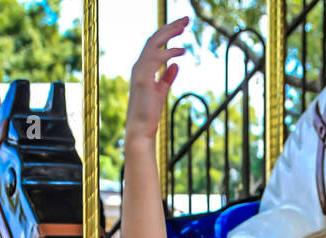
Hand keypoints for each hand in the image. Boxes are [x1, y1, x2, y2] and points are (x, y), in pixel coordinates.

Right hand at [126, 17, 188, 142]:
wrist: (140, 131)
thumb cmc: (149, 114)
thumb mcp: (160, 92)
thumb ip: (167, 78)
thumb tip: (176, 64)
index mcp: (142, 68)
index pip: (154, 44)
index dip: (168, 33)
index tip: (182, 27)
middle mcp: (139, 65)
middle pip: (154, 38)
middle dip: (171, 26)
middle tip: (187, 19)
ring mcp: (139, 71)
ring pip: (154, 43)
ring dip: (170, 32)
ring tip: (185, 27)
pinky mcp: (143, 79)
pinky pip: (156, 58)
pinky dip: (169, 52)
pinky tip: (182, 51)